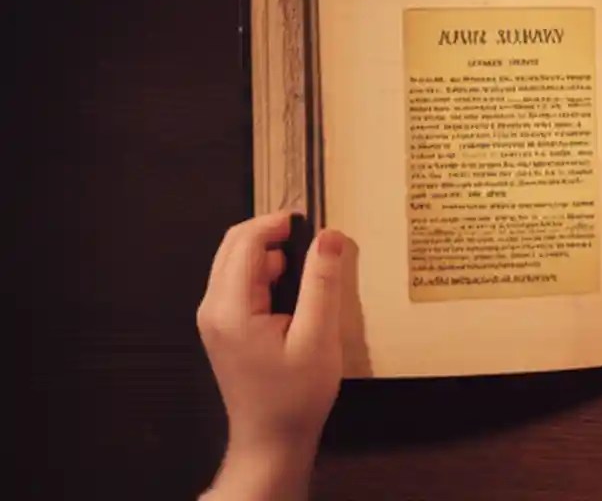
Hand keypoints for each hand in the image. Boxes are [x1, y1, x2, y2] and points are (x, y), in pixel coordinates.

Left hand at [196, 211, 355, 500]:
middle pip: (233, 246)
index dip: (276, 223)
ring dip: (268, 253)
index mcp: (231, 308)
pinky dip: (264, 273)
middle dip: (271, 233)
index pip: (245, 242)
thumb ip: (322, 283)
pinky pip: (239, 282)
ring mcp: (214, 318)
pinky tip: (292, 289)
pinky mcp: (223, 326)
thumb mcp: (319, 337)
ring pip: (235, 262)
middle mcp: (213, 308)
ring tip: (307, 267)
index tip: (310, 222)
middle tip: (311, 238)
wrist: (272, 439)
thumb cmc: (295, 396)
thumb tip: (330, 236)